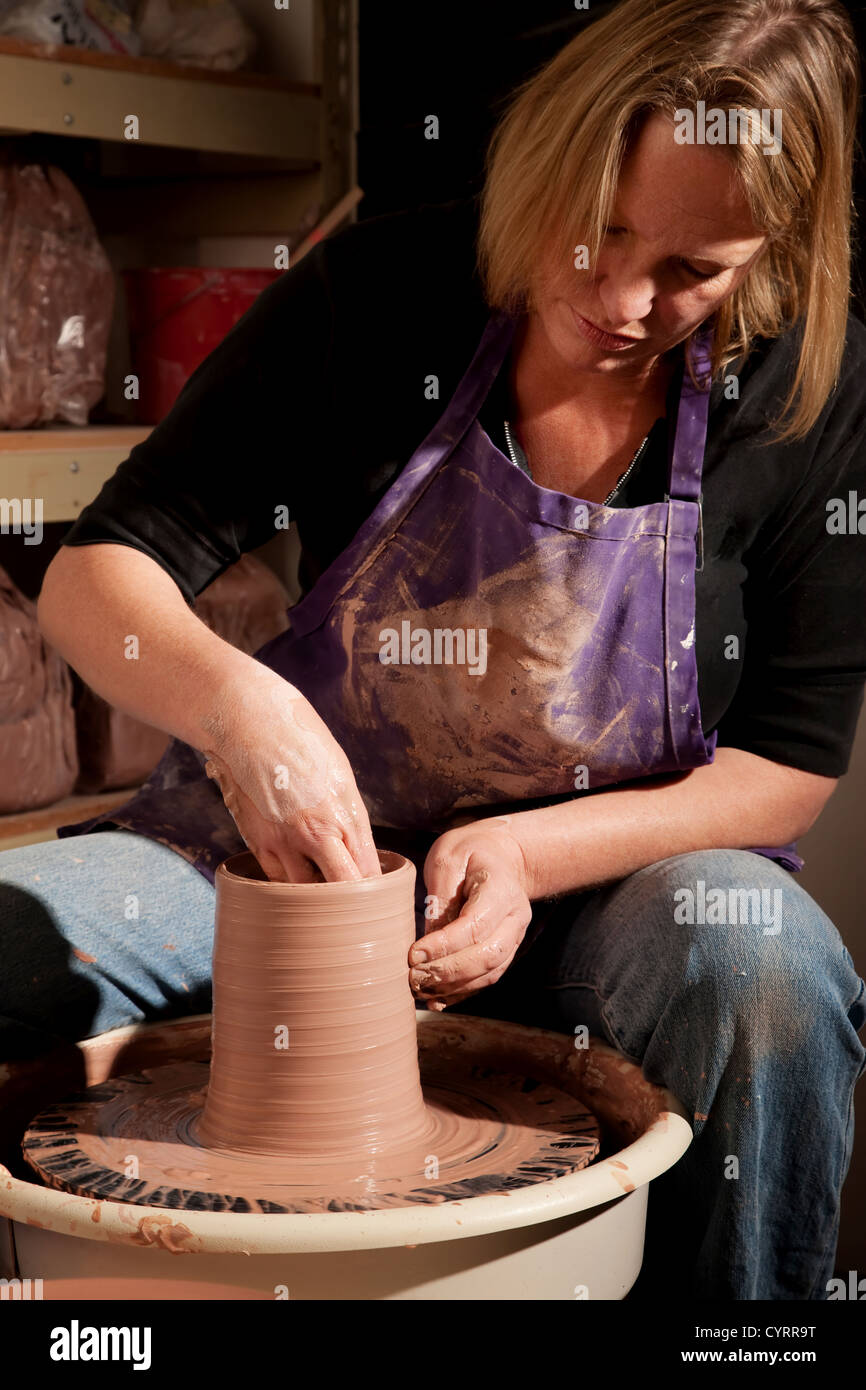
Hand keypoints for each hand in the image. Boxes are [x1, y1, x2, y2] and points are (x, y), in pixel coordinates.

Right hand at [202, 667, 380, 883]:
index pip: (368, 870)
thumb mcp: (340, 775)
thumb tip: (355, 847)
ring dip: (317, 893)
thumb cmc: (300, 742)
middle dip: (351, 899)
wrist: (249, 725)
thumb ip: (349, 815)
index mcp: (346, 813)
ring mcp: (285, 841)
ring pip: (307, 891)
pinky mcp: (258, 843)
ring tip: (323, 888)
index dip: (373, 887)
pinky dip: (289, 884)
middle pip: (343, 888)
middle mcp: (318, 832)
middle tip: (353, 904)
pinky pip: (278, 880)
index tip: (374, 892)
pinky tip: (295, 877)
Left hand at [409, 818, 532, 1007]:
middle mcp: (515, 918)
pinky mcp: (505, 951)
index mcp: (502, 890)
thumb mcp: (449, 858)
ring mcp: (514, 937)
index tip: (413, 954)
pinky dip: (462, 992)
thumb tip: (427, 940)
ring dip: (454, 987)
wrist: (501, 856)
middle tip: (413, 977)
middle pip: (487, 956)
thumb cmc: (470, 852)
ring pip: (489, 973)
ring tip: (419, 989)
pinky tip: (436, 998)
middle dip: (448, 972)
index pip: (475, 926)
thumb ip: (440, 896)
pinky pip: (487, 978)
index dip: (444, 946)